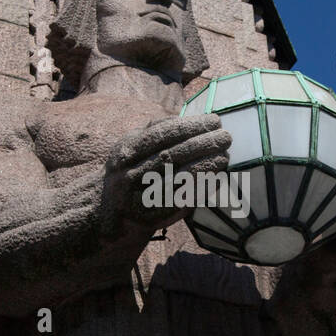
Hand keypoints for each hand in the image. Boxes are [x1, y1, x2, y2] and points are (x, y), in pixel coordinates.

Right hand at [100, 113, 229, 236]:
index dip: (191, 126)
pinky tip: (216, 177)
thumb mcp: (130, 145)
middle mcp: (130, 175)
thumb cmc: (128, 169)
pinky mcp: (154, 217)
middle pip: (172, 155)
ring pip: (178, 179)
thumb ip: (154, 129)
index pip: (162, 134)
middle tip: (226, 137)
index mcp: (126, 152)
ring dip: (205, 166)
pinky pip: (182, 201)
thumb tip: (185, 118)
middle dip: (203, 144)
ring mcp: (141, 197)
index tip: (214, 121)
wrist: (110, 210)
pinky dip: (201, 189)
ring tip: (224, 156)